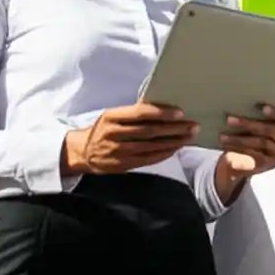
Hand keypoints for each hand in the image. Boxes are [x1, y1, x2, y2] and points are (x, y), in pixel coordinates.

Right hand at [62, 104, 196, 175]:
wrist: (81, 151)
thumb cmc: (103, 128)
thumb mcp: (112, 116)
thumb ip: (133, 114)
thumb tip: (164, 109)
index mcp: (110, 116)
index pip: (140, 113)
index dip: (161, 113)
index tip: (180, 113)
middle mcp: (112, 134)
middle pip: (149, 131)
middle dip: (174, 128)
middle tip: (193, 125)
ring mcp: (116, 151)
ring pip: (150, 146)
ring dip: (173, 142)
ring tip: (189, 137)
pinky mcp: (121, 165)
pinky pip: (147, 160)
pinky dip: (164, 154)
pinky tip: (176, 148)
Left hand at [214, 103, 274, 201]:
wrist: (247, 160)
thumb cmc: (250, 134)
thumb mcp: (254, 124)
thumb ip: (252, 115)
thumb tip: (235, 105)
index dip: (274, 112)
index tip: (263, 107)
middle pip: (268, 129)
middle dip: (248, 124)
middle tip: (229, 119)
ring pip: (260, 142)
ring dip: (239, 138)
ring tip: (222, 135)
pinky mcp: (268, 163)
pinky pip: (255, 157)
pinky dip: (240, 151)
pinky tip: (227, 147)